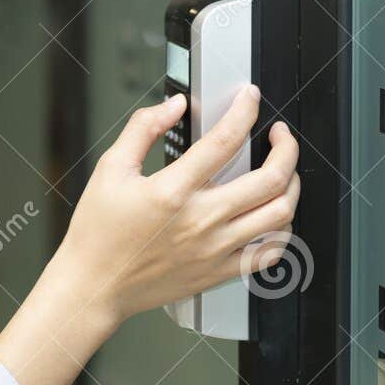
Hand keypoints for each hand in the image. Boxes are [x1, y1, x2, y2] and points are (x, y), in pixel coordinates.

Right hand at [60, 85, 298, 327]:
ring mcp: (214, 249)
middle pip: (270, 178)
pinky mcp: (218, 272)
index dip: (245, 111)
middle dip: (286, 147)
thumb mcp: (110, 169)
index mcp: (173, 191)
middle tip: (279, 135)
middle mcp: (200, 221)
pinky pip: (270, 253)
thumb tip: (174, 106)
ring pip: (280, 214)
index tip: (250, 99)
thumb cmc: (97, 233)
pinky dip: (282, 231)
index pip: (225, 140)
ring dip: (291, 186)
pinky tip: (273, 217)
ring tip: (283, 173)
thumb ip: (143, 129)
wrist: (93, 285)